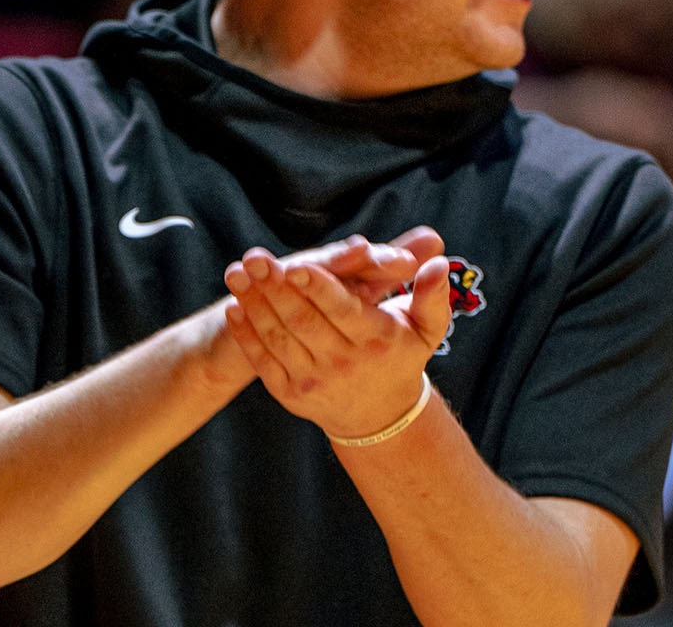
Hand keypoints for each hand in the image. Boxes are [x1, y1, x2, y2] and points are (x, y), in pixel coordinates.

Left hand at [223, 232, 454, 440]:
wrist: (380, 416)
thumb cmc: (400, 356)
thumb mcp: (426, 329)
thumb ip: (433, 295)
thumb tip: (439, 262)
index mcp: (376, 340)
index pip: (344, 312)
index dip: (320, 289)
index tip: (298, 264)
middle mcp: (344, 363)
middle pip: (304, 322)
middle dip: (276, 288)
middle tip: (254, 258)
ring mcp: (314, 381)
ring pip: (279, 338)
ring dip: (254, 305)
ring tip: (236, 273)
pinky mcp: (291, 394)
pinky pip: (264, 362)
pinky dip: (247, 336)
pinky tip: (234, 308)